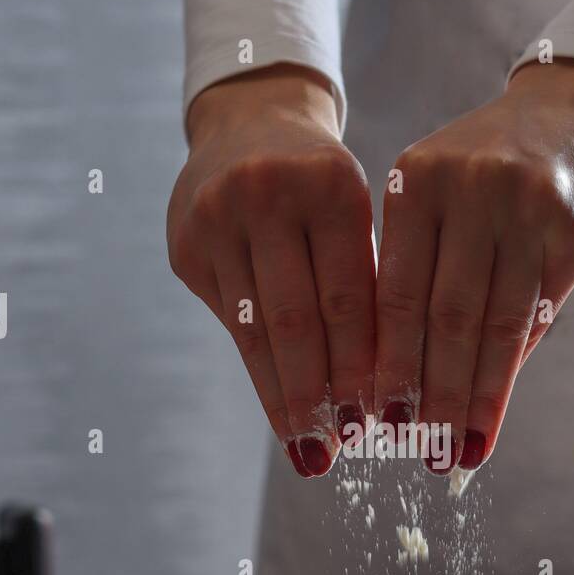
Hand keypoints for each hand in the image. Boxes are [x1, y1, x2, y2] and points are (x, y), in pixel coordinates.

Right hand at [167, 66, 374, 476]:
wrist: (250, 123)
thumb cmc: (322, 185)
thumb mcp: (355, 212)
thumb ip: (367, 282)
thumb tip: (387, 390)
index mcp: (329, 184)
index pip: (347, 295)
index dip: (362, 364)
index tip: (379, 420)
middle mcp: (266, 195)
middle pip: (296, 319)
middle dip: (319, 393)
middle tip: (336, 451)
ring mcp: (216, 219)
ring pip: (255, 330)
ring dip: (285, 396)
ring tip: (308, 447)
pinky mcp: (185, 244)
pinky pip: (229, 321)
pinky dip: (259, 370)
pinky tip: (281, 408)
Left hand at [374, 59, 573, 471]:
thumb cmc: (485, 172)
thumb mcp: (435, 197)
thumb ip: (416, 270)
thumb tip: (395, 378)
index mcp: (415, 180)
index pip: (396, 292)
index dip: (388, 364)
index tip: (377, 423)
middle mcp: (472, 187)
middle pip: (447, 316)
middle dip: (434, 394)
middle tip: (423, 454)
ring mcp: (530, 207)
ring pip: (497, 325)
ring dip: (478, 396)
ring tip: (461, 450)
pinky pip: (539, 315)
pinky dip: (514, 369)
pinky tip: (497, 410)